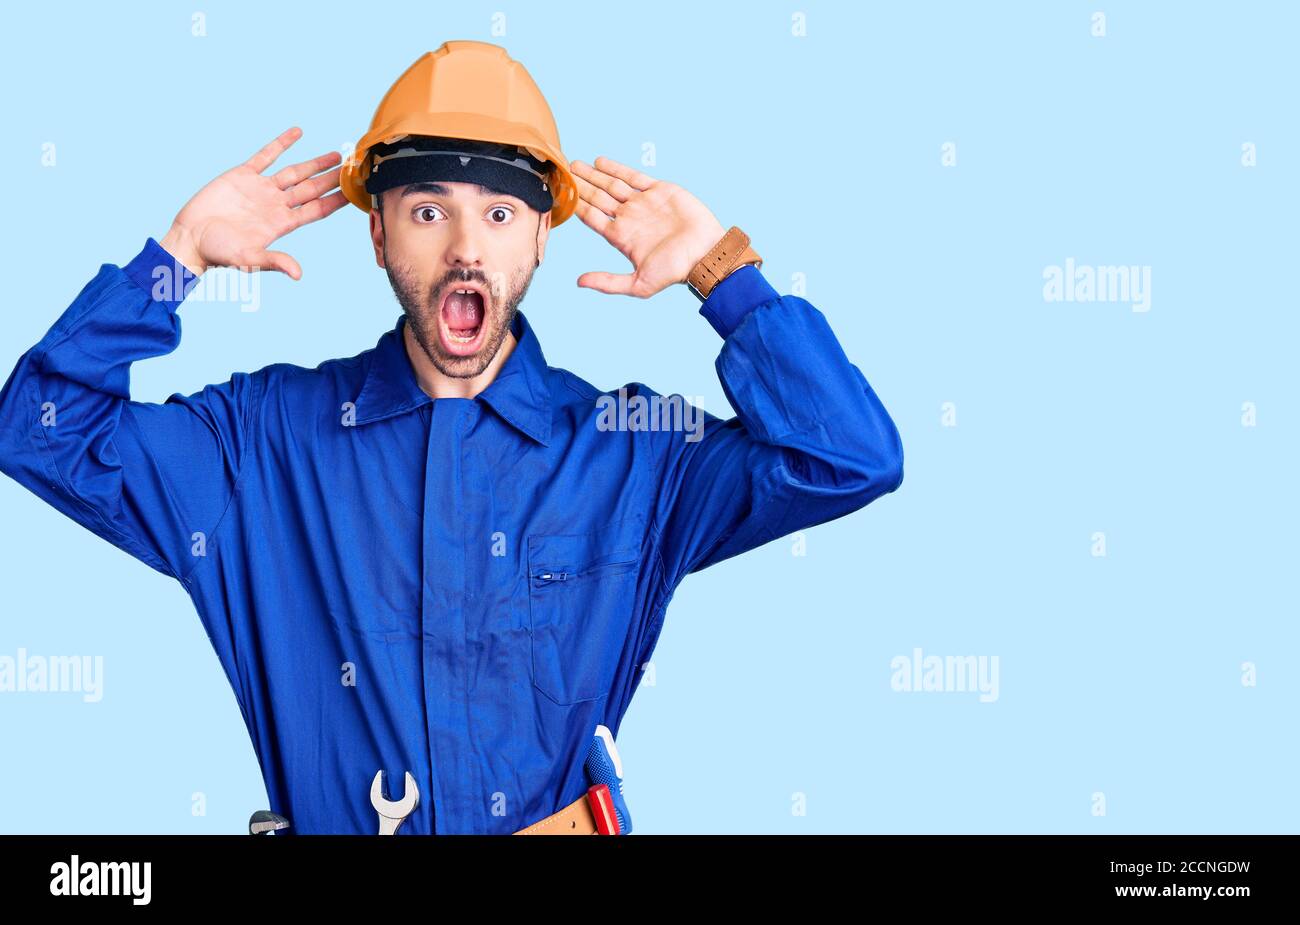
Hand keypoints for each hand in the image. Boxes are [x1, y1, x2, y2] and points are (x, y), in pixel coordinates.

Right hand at [159, 126, 347, 279]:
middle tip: (353, 169)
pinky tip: (297, 132)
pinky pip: (266, 155)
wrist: (191, 237)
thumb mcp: (249, 259)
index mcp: (282, 223)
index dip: (336, 201)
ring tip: (336, 154)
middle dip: (332, 179)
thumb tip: (298, 274)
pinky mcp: (242, 175)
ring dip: (315, 163)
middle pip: (312, 189)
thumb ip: (274, 261)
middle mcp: (276, 204)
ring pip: (295, 172)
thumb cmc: (219, 253)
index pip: (317, 210)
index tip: (355, 193)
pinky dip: (281, 143)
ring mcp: (261, 189)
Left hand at [569, 156, 726, 297]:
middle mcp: (629, 218)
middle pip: (597, 198)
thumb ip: (608, 282)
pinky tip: (601, 162)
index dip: (576, 206)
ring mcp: (643, 203)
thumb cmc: (675, 272)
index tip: (561, 195)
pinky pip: (634, 176)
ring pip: (612, 185)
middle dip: (581, 185)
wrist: (706, 253)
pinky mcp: (659, 191)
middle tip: (563, 172)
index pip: (592, 218)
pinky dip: (617, 169)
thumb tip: (579, 282)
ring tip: (576, 164)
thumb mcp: (638, 284)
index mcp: (621, 237)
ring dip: (594, 175)